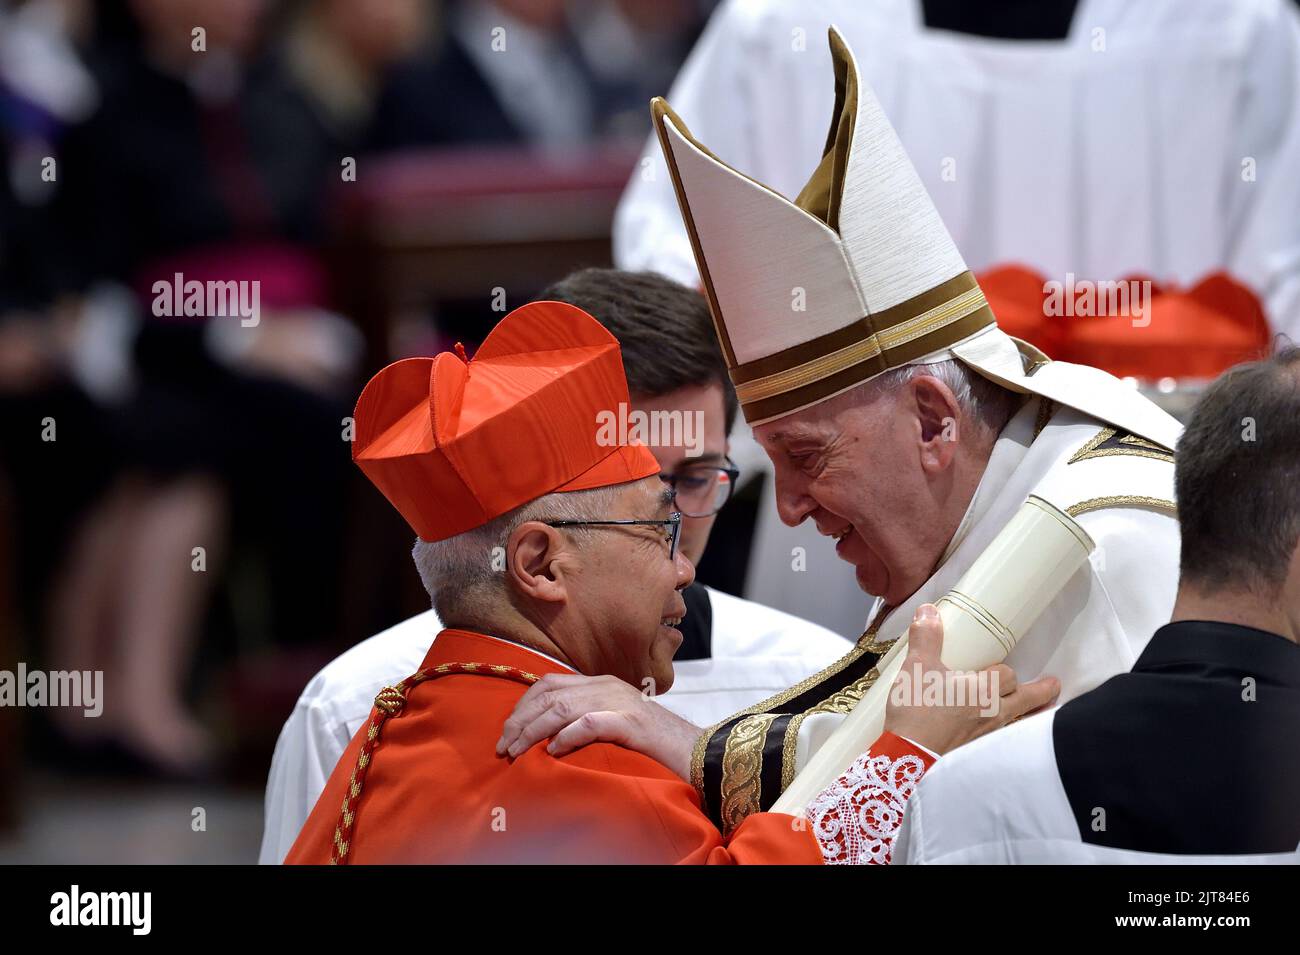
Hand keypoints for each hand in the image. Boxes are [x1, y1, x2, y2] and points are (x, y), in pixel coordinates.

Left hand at [495, 673, 701, 780]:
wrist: (697, 751)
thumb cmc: (653, 745)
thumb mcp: (613, 725)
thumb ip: (584, 721)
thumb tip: (547, 737)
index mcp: (601, 683)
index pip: (549, 684)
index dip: (522, 706)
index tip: (506, 731)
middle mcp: (607, 686)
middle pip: (549, 694)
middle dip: (520, 720)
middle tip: (503, 745)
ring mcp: (620, 702)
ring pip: (563, 708)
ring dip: (534, 730)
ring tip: (518, 751)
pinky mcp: (632, 724)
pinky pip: (591, 724)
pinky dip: (568, 736)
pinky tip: (553, 750)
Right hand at [883, 603, 1059, 754]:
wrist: (908, 756)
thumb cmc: (918, 710)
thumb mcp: (917, 667)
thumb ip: (926, 637)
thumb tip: (929, 611)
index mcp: (984, 690)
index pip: (1008, 675)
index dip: (1003, 669)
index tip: (996, 667)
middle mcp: (993, 714)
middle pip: (1027, 700)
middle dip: (1040, 692)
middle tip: (1055, 685)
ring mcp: (986, 737)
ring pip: (1019, 723)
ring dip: (1030, 715)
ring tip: (1040, 711)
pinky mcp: (975, 754)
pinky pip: (1002, 742)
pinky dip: (1009, 736)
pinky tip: (1001, 737)